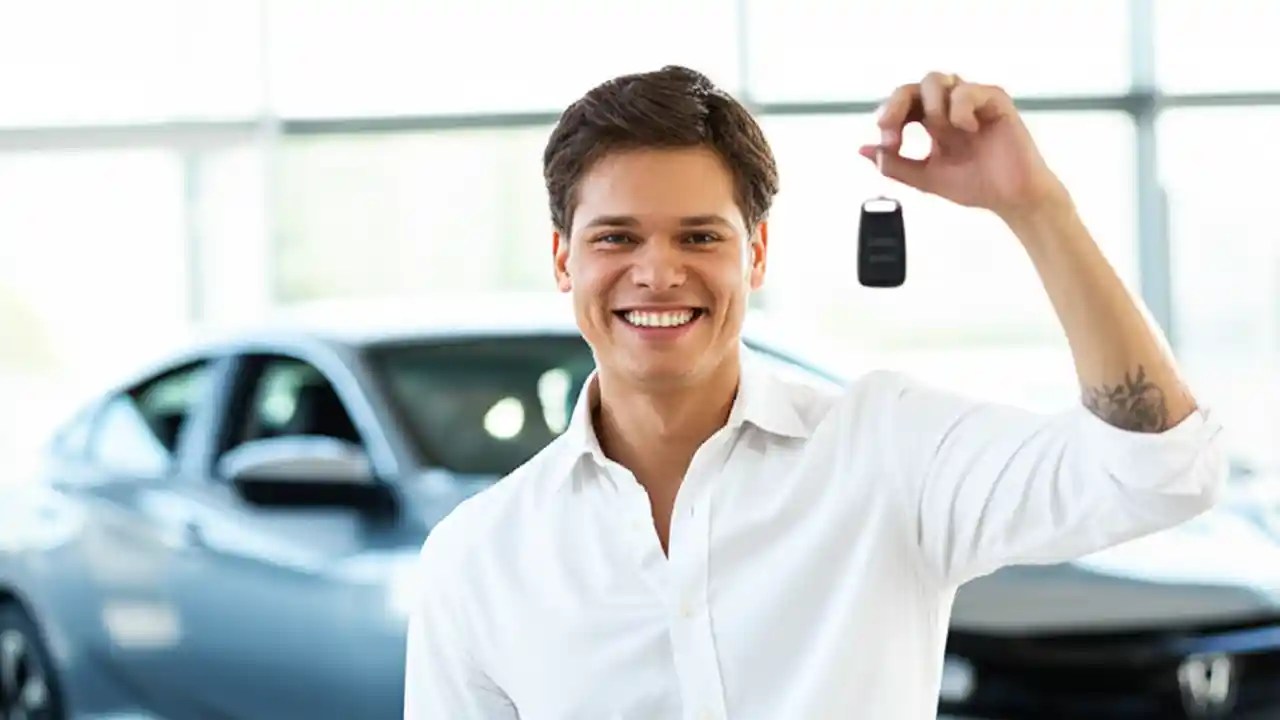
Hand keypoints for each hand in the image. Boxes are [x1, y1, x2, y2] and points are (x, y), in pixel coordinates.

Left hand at [859, 72, 1069, 222]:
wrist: (1011, 198)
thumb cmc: (975, 185)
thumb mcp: (925, 178)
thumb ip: (894, 165)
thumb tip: (863, 150)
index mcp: (931, 120)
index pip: (901, 104)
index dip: (888, 118)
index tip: (888, 145)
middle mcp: (949, 106)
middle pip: (913, 86)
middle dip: (896, 105)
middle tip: (892, 129)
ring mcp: (972, 101)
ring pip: (937, 80)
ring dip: (930, 106)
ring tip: (940, 133)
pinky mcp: (994, 100)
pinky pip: (968, 90)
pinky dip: (959, 109)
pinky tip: (965, 130)